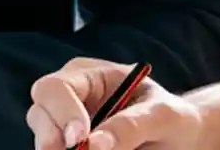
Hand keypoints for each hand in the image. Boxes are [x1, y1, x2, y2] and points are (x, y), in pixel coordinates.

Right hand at [27, 58, 203, 149]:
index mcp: (89, 76)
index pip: (56, 88)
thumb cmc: (172, 118)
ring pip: (45, 142)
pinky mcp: (70, 147)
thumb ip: (132, 125)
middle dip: (51, 139)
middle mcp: (69, 99)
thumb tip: (95, 143)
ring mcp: (65, 127)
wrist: (180, 139)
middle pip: (39, 114)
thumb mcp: (163, 116)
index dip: (63, 113)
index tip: (81, 140)